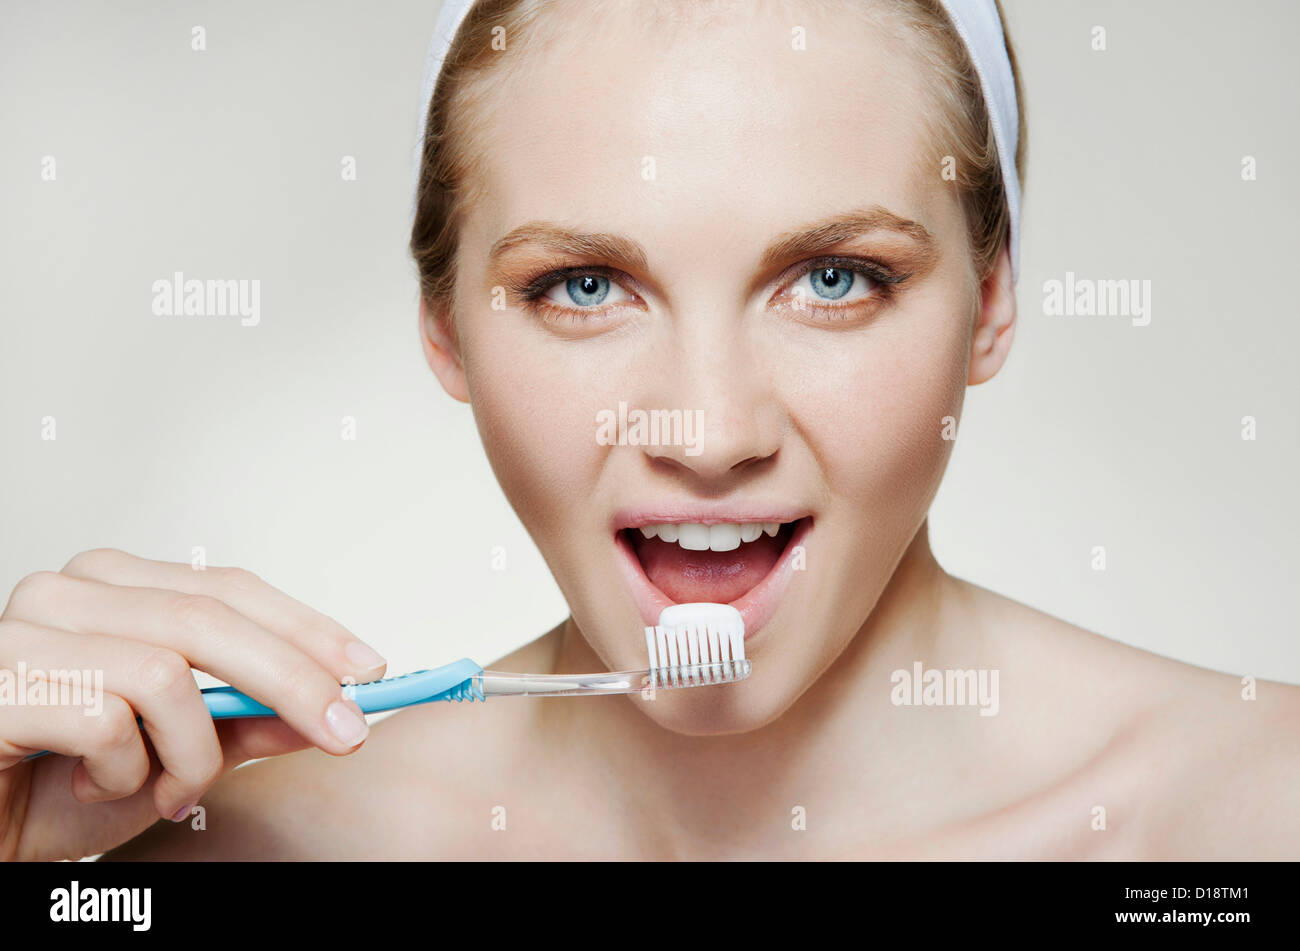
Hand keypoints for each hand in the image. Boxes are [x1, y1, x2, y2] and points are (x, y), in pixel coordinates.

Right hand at [0, 548, 386, 860]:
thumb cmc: (58, 782)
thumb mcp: (179, 755)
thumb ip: (248, 722)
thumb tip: (332, 705)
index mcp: (115, 585)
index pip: (231, 588)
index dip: (308, 628)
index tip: (369, 667)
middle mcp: (70, 590)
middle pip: (215, 618)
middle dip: (296, 681)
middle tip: (346, 732)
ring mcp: (27, 629)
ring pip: (168, 672)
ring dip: (192, 751)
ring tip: (168, 789)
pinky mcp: (0, 682)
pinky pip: (108, 719)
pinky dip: (128, 770)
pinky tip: (100, 785)